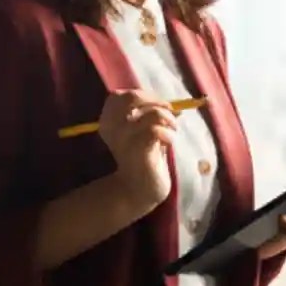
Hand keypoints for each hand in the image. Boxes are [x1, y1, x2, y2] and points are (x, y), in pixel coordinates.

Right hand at [97, 89, 176, 211]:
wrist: (138, 189)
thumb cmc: (143, 157)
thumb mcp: (144, 131)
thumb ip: (153, 115)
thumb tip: (178, 105)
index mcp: (107, 120)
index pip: (122, 95)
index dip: (145, 96)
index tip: (160, 106)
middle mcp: (110, 126)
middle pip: (133, 98)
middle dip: (158, 103)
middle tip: (171, 116)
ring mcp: (122, 138)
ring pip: (151, 114)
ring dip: (168, 119)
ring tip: (172, 131)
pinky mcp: (136, 150)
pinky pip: (156, 130)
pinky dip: (168, 133)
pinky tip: (169, 142)